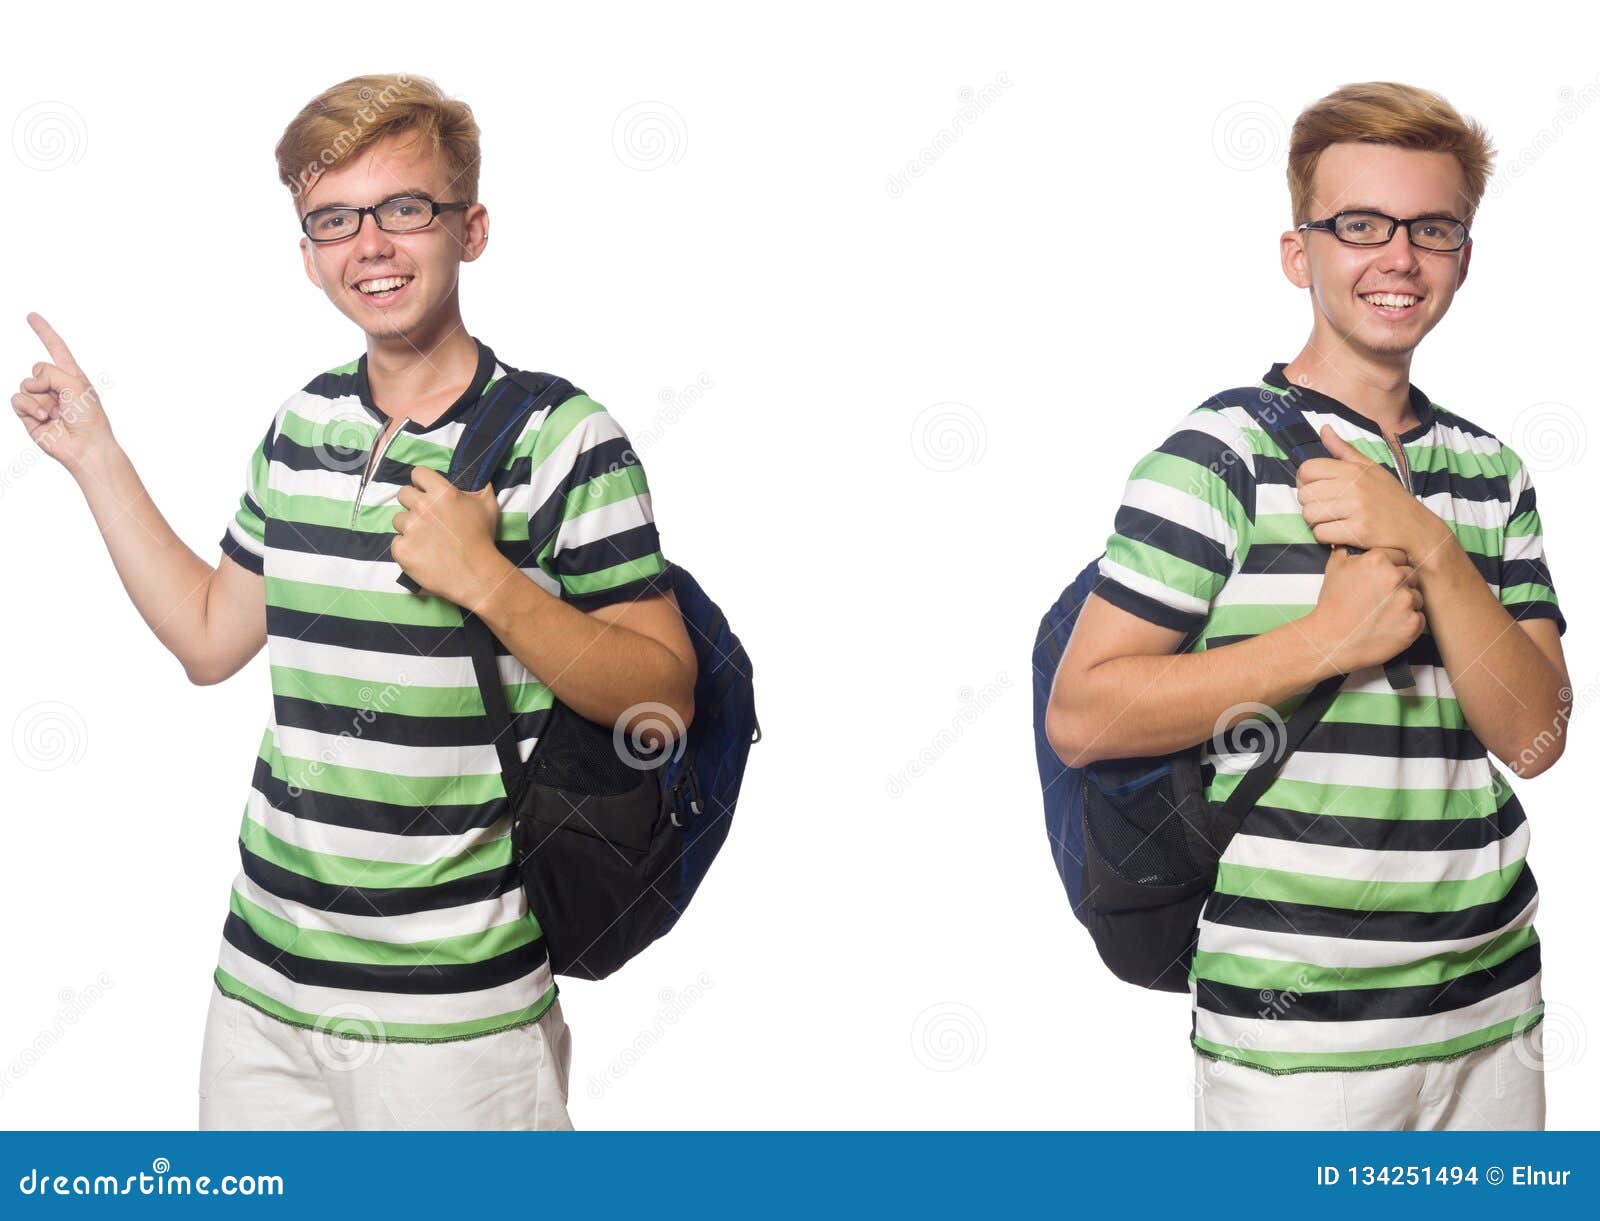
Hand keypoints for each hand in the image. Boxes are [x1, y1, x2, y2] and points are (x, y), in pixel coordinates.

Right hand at [12, 313, 116, 478]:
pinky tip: (43, 418)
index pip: (56, 348)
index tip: (31, 316)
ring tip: (55, 413)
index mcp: (72, 376)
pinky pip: (17, 399)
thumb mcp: (76, 384)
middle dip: (46, 380)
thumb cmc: (89, 417)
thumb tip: (31, 382)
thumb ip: (51, 372)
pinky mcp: (29, 414)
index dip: (44, 331)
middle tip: (62, 400)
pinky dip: (29, 407)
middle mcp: (56, 386)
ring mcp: (42, 399)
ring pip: (25, 384)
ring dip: (39, 397)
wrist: (85, 446)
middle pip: (37, 367)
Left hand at [390, 464, 512, 609]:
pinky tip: (422, 554)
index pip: (418, 473)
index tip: (426, 492)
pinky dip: (406, 548)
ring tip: (426, 540)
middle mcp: (423, 507)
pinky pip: (396, 542)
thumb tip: (477, 478)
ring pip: (398, 520)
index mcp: (442, 493)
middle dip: (412, 503)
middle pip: (402, 494)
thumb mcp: (489, 507)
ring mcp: (410, 529)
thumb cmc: (483, 540)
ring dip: (409, 527)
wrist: (477, 575)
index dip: (421, 482)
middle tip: (425, 517)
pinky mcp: (402, 549)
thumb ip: (480, 488)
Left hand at [1296, 424, 1443, 562]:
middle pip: (1304, 495)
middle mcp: (1353, 486)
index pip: (1306, 469)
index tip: (1317, 489)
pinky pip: (1321, 534)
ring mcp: (1355, 509)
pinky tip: (1339, 533)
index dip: (1306, 481)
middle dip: (1311, 504)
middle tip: (1327, 508)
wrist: (1415, 526)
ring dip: (1317, 521)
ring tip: (1333, 520)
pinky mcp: (1357, 531)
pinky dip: (1326, 537)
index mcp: (1352, 469)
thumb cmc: (1389, 497)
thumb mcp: (1370, 467)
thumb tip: (1324, 429)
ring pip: (1310, 515)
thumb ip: (1343, 450)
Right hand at [1306, 545, 1424, 676]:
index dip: (1390, 566)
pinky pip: (1419, 617)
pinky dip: (1407, 621)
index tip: (1380, 579)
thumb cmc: (1332, 606)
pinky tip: (1388, 625)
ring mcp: (1406, 601)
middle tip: (1381, 598)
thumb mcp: (1334, 569)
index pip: (1399, 554)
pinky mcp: (1413, 623)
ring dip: (1405, 603)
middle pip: (1411, 574)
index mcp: (1378, 560)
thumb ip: (1347, 550)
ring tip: (1383, 613)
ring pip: (1417, 596)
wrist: (1331, 641)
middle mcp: (1395, 577)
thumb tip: (1350, 540)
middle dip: (1399, 584)